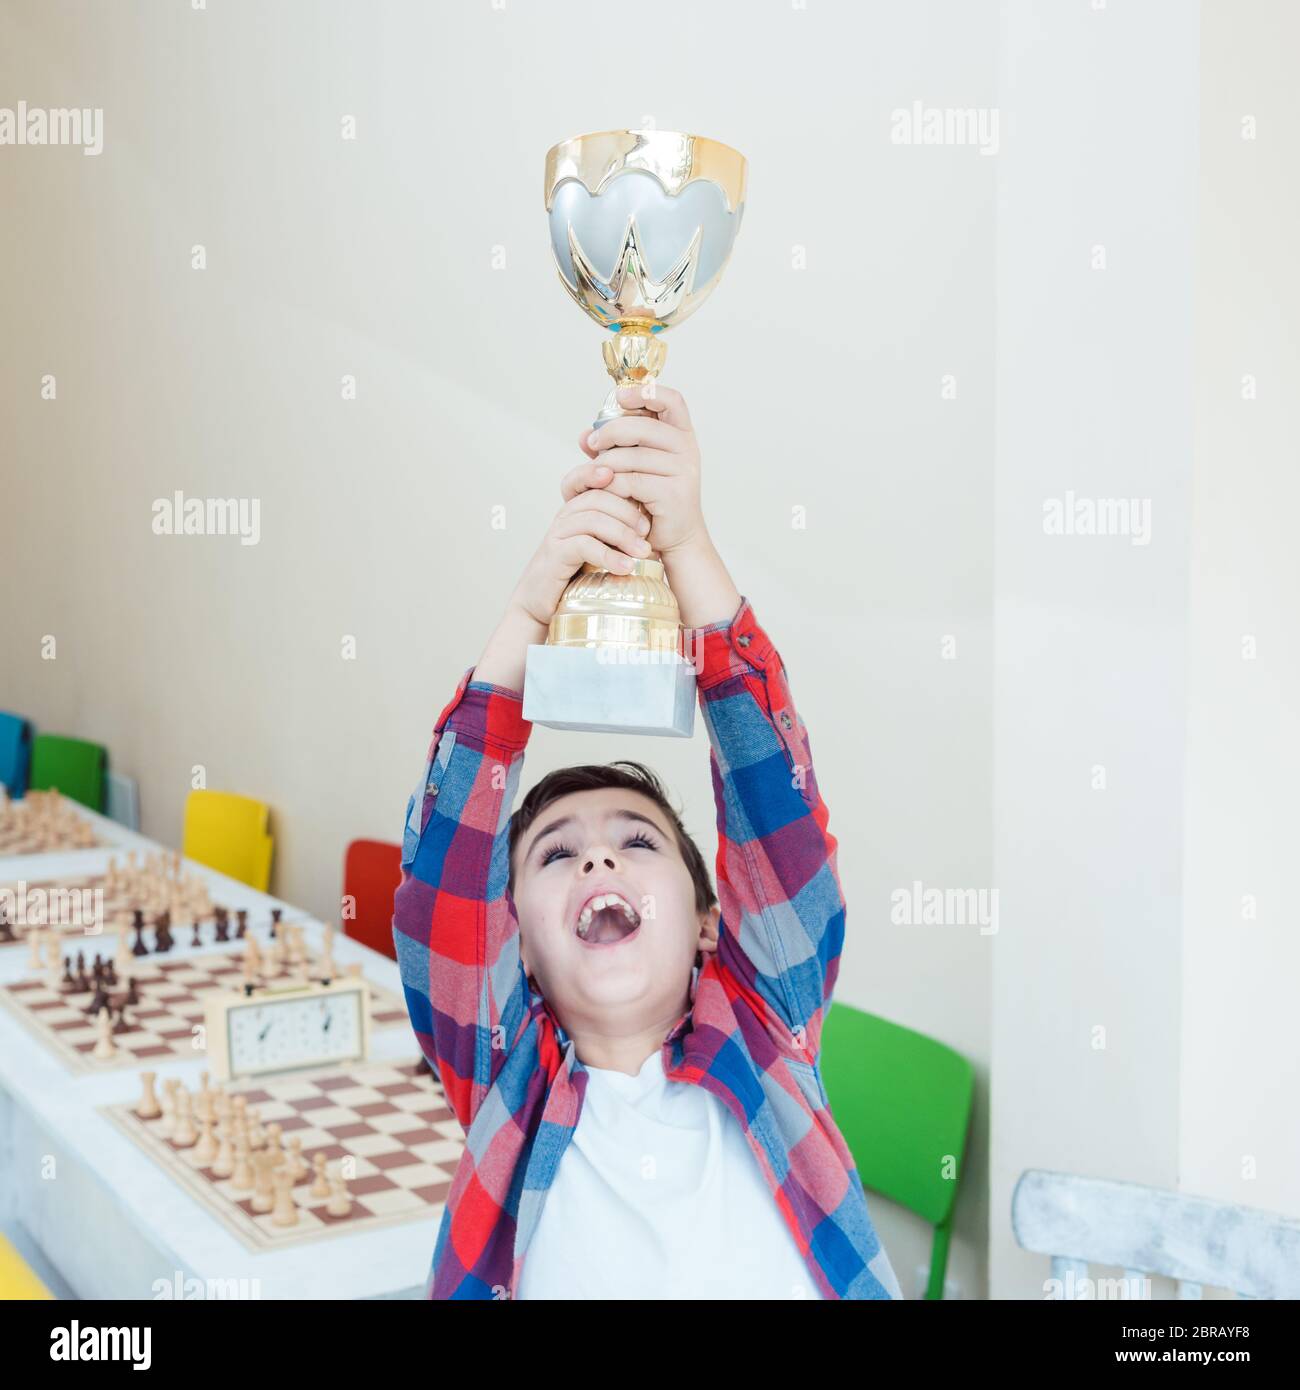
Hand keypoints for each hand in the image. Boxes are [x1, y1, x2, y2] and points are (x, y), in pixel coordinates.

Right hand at [506, 469, 654, 629]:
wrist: (545, 602)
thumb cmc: (578, 574)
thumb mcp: (602, 547)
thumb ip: (620, 533)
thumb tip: (659, 526)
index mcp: (578, 508)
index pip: (594, 479)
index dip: (616, 478)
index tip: (642, 487)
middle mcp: (566, 516)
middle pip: (597, 497)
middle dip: (627, 511)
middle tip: (649, 530)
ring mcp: (558, 534)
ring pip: (592, 519)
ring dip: (622, 534)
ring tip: (643, 552)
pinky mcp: (555, 555)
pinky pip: (583, 546)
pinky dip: (608, 556)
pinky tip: (626, 567)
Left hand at [567, 383, 706, 558]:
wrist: (673, 537)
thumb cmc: (651, 498)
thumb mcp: (631, 467)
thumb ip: (611, 448)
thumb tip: (584, 435)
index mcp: (680, 433)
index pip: (671, 400)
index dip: (646, 392)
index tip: (620, 397)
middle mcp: (687, 448)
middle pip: (642, 426)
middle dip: (610, 433)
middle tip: (593, 444)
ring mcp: (684, 471)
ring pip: (631, 456)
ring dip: (606, 465)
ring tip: (597, 475)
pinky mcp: (674, 494)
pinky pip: (631, 481)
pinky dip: (612, 486)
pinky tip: (606, 493)